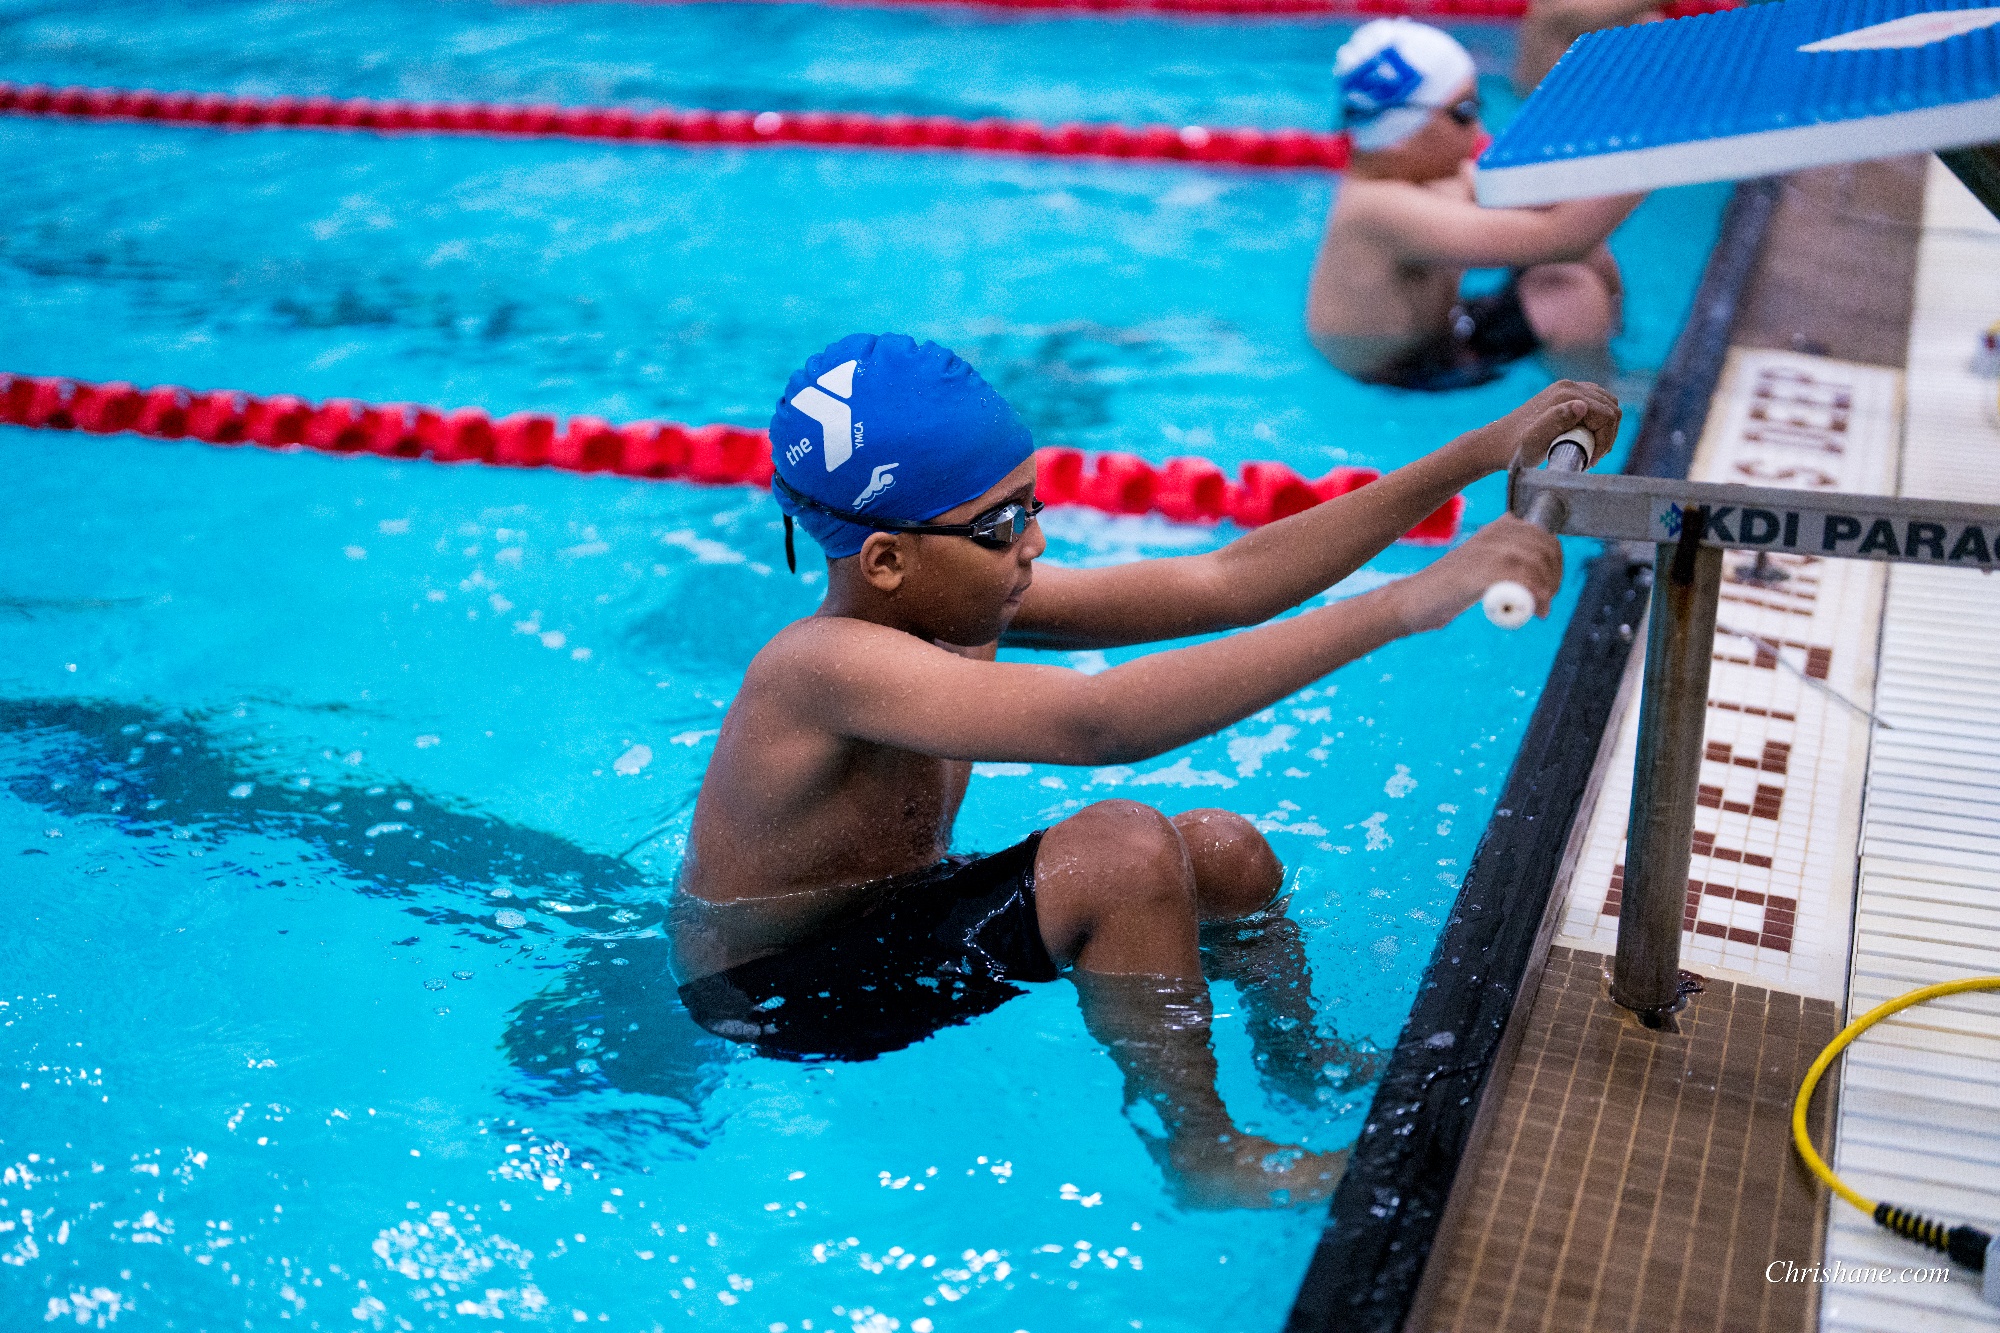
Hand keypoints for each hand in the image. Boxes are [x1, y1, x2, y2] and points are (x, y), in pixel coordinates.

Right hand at [1390, 515, 1562, 632]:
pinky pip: (1523, 580)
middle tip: (1545, 599)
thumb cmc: (1445, 590)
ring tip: (1540, 607)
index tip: (1550, 584)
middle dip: (1553, 576)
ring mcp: (1487, 551)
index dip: (1554, 560)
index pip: (1543, 534)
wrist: (1412, 601)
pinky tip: (1535, 611)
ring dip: (1546, 587)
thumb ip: (1506, 561)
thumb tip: (1541, 576)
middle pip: (1544, 547)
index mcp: (1495, 528)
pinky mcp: (1482, 572)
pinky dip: (1535, 596)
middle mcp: (1494, 533)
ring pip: (1536, 563)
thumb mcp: (1480, 565)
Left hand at [1470, 379, 1621, 474]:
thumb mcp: (1535, 440)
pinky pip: (1596, 404)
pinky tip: (1585, 439)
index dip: (1605, 440)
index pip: (1608, 414)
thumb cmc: (1514, 448)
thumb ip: (1557, 421)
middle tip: (1592, 457)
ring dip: (1604, 429)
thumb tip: (1582, 405)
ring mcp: (1567, 388)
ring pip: (1607, 405)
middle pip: (1611, 408)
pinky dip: (1598, 422)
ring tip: (1589, 450)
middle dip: (1607, 435)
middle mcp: (1568, 386)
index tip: (1591, 460)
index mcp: (1565, 394)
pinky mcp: (1565, 396)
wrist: (1496, 444)